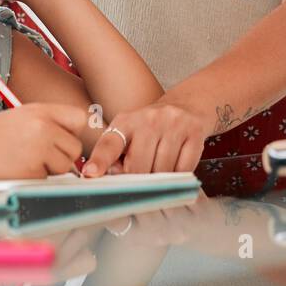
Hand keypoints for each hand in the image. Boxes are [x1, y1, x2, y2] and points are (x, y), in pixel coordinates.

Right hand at [0, 102, 88, 179]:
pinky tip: (14, 171)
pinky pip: (46, 181)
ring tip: (21, 162)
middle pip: (75, 148)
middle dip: (61, 157)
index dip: (72, 132)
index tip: (61, 140)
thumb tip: (74, 141)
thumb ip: (47, 124)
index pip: (79, 119)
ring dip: (48, 170)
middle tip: (36, 157)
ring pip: (64, 167)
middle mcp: (43, 127)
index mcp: (40, 110)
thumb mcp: (18, 118)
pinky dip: (34, 180)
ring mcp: (39, 150)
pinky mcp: (31, 172)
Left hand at [81, 98, 209, 176]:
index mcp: (125, 121)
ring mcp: (173, 124)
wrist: (186, 105)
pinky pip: (184, 168)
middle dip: (139, 180)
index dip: (100, 161)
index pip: (110, 144)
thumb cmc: (151, 128)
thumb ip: (116, 156)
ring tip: (161, 167)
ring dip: (161, 179)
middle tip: (142, 178)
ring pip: (163, 170)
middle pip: (139, 167)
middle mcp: (148, 119)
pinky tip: (176, 163)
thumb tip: (112, 176)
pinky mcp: (194, 131)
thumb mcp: (129, 134)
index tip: (91, 174)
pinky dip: (179, 174)